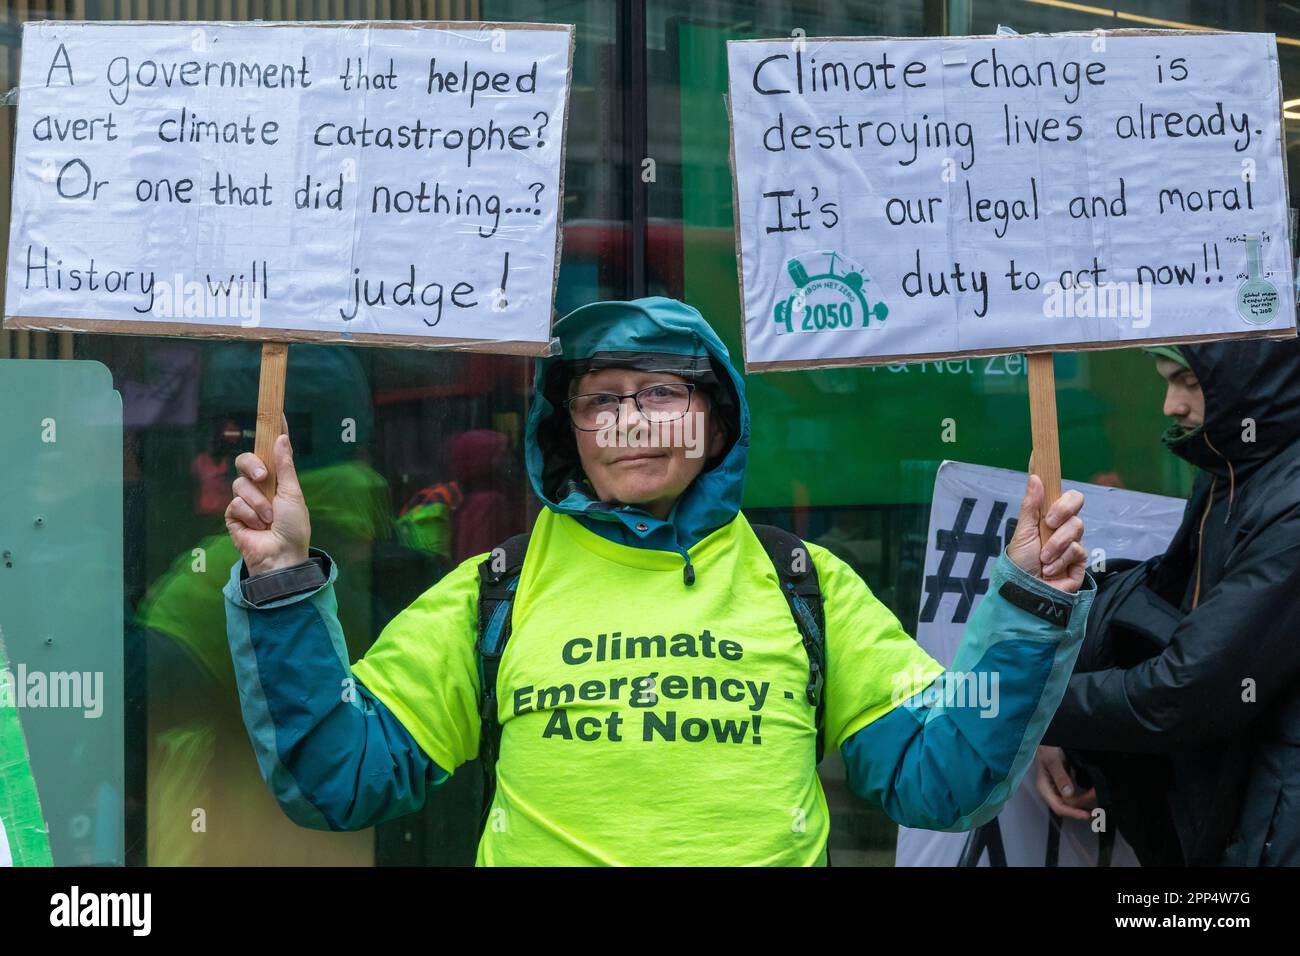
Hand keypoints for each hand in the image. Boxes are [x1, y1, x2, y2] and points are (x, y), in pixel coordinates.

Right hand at [225, 423, 310, 576]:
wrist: (281, 555)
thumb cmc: (293, 527)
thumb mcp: (293, 494)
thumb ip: (285, 467)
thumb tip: (281, 437)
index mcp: (276, 479)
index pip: (270, 452)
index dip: (271, 433)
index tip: (276, 413)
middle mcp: (259, 486)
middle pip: (245, 461)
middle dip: (252, 467)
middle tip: (263, 477)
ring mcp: (244, 500)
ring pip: (240, 485)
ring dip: (257, 504)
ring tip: (268, 520)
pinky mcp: (232, 515)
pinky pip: (234, 503)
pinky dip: (248, 515)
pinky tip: (256, 527)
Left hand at [1006, 474, 1086, 593]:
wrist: (1026, 591)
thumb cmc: (1021, 562)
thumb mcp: (1023, 532)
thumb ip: (1031, 506)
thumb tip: (1035, 477)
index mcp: (1047, 515)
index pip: (1058, 492)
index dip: (1050, 472)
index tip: (1040, 454)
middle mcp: (1062, 525)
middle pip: (1076, 502)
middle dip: (1063, 510)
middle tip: (1049, 522)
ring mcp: (1073, 542)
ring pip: (1076, 528)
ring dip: (1056, 545)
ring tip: (1043, 559)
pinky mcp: (1081, 560)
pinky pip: (1078, 550)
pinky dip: (1061, 560)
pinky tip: (1051, 569)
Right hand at [1034, 746, 1096, 820]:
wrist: (1047, 740)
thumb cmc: (1045, 748)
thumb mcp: (1052, 759)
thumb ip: (1059, 775)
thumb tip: (1068, 793)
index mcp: (1044, 788)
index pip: (1058, 806)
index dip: (1072, 812)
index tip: (1085, 814)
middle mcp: (1051, 792)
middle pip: (1068, 806)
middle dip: (1083, 803)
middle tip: (1096, 794)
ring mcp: (1058, 789)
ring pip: (1074, 802)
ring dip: (1086, 800)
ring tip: (1097, 793)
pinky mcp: (1065, 786)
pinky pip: (1076, 796)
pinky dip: (1085, 796)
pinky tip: (1092, 792)